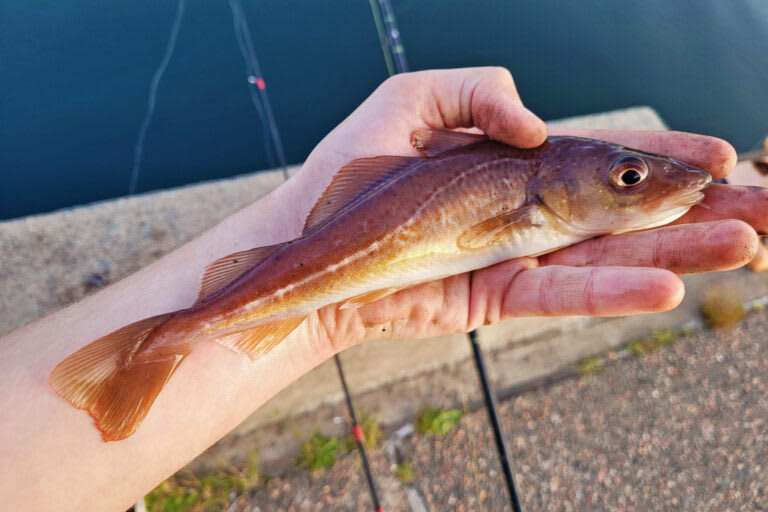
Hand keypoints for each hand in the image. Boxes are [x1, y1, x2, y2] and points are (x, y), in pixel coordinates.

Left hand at [284, 68, 761, 350]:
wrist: (308, 241)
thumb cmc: (351, 170)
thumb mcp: (411, 100)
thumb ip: (479, 88)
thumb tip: (539, 123)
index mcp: (516, 163)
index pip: (603, 157)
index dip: (660, 155)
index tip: (720, 154)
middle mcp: (525, 211)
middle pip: (623, 210)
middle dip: (694, 208)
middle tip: (763, 206)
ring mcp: (514, 256)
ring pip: (607, 255)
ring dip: (677, 250)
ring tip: (745, 243)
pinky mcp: (492, 296)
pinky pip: (559, 295)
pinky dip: (609, 293)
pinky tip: (665, 285)